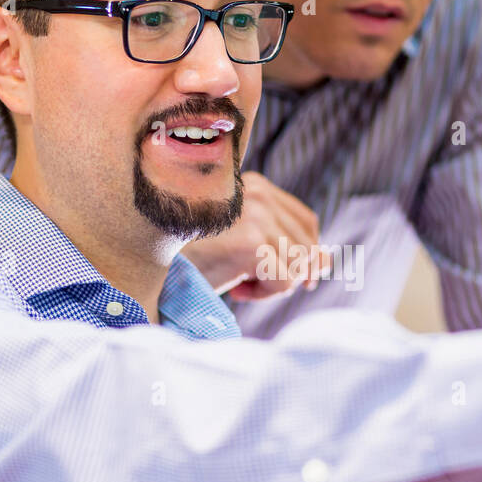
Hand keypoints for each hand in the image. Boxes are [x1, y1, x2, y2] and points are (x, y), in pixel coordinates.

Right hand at [182, 171, 331, 299]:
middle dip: (286, 273)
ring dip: (273, 285)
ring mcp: (258, 215)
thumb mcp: (242, 243)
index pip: (305, 221)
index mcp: (256, 186)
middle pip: (308, 245)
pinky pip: (284, 281)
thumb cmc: (194, 256)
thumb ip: (284, 244)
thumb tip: (328, 262)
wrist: (153, 265)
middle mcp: (260, 194)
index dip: (305, 253)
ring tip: (241, 283)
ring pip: (299, 265)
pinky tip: (236, 289)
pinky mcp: (253, 242)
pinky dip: (264, 294)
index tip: (288, 276)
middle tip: (250, 282)